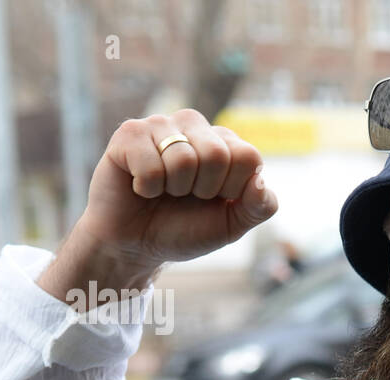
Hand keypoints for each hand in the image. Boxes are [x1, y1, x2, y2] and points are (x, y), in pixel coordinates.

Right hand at [76, 108, 276, 273]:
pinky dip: (147, 188)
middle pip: (217, 154)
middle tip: (186, 195)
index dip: (232, 189)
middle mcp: (195, 126)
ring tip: (163, 190)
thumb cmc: (185, 230)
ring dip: (174, 189)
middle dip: (203, 189)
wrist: (137, 244)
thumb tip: (260, 180)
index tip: (214, 198)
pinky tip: (140, 186)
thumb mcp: (232, 225)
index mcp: (225, 143)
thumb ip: (260, 206)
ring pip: (184, 159)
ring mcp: (161, 125)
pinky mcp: (129, 133)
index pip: (248, 157)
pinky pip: (151, 166)